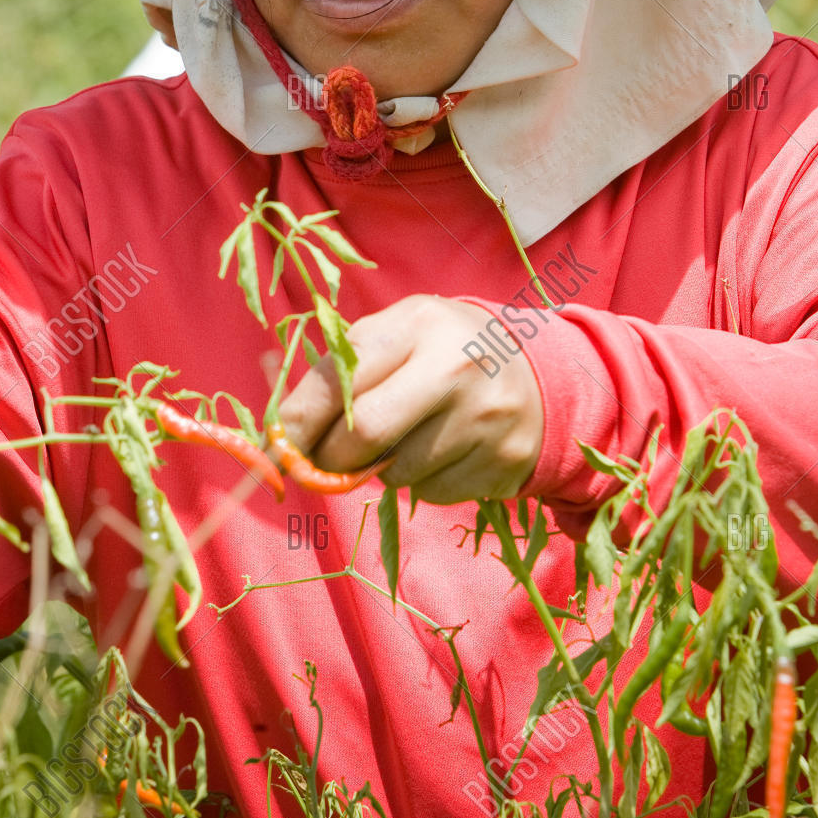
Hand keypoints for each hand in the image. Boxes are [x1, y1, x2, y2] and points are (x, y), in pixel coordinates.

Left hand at [277, 295, 544, 505]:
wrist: (538, 373)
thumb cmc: (441, 352)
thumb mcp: (396, 335)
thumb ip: (339, 372)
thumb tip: (280, 435)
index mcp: (417, 323)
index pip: (341, 380)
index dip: (300, 421)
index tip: (281, 446)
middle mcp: (456, 366)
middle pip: (365, 434)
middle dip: (333, 457)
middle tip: (327, 459)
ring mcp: (486, 416)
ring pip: (398, 472)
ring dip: (383, 469)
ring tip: (409, 436)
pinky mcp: (504, 460)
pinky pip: (432, 493)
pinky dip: (422, 482)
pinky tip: (445, 450)